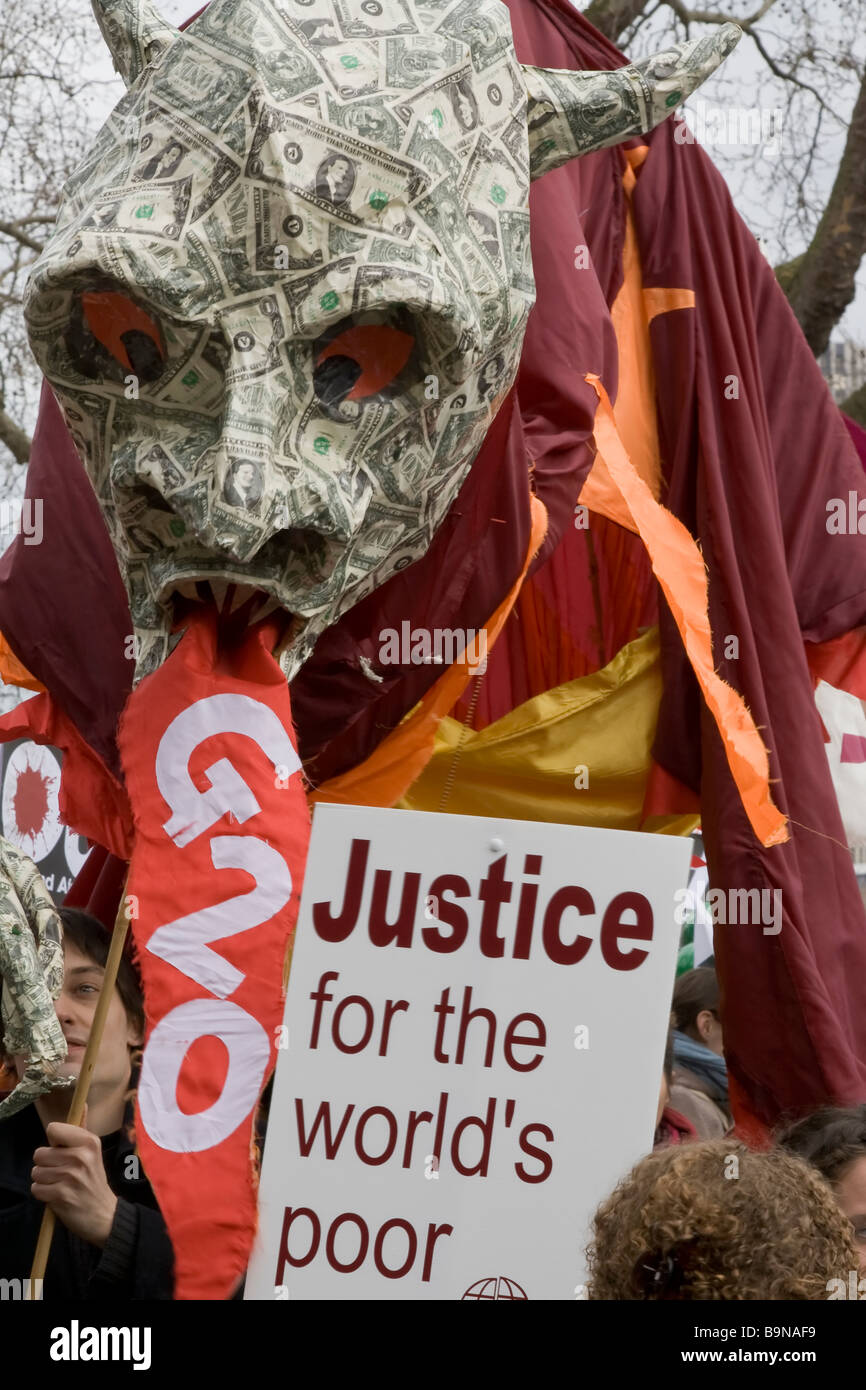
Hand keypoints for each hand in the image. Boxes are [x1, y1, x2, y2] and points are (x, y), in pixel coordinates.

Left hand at [31, 1115, 117, 1247]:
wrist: (103, 1215)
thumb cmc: (94, 1180)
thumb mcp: (93, 1152)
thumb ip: (82, 1128)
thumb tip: (83, 1103)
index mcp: (89, 1141)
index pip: (53, 1129)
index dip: (53, 1142)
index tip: (62, 1151)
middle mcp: (81, 1156)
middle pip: (39, 1153)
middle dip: (45, 1164)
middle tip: (61, 1172)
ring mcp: (71, 1176)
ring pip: (36, 1172)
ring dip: (44, 1180)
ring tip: (60, 1184)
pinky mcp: (61, 1195)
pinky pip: (36, 1188)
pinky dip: (43, 1194)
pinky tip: (57, 1195)